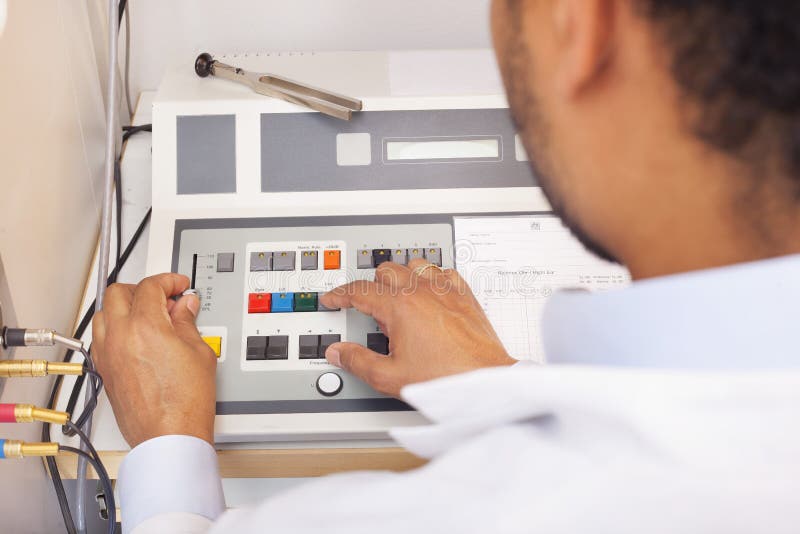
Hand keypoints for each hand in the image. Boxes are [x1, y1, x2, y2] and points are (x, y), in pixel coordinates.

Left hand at [92, 273, 216, 447]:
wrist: (170, 435)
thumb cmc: (186, 403)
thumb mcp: (199, 352)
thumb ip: (188, 322)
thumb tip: (185, 307)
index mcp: (145, 327)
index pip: (150, 286)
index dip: (168, 280)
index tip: (179, 286)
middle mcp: (119, 337)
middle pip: (118, 292)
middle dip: (141, 288)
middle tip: (163, 296)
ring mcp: (108, 355)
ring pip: (103, 314)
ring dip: (123, 306)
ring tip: (147, 314)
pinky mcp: (105, 371)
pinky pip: (101, 337)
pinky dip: (115, 328)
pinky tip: (135, 336)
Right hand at [319, 259, 514, 397]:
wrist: (483, 380)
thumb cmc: (445, 377)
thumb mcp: (389, 377)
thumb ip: (358, 361)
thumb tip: (339, 352)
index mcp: (400, 306)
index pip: (359, 291)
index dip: (340, 294)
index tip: (333, 299)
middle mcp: (422, 291)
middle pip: (386, 270)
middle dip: (371, 284)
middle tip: (368, 305)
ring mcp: (446, 290)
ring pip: (415, 264)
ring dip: (401, 275)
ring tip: (397, 297)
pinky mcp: (464, 295)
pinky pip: (443, 272)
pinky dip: (431, 277)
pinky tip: (429, 292)